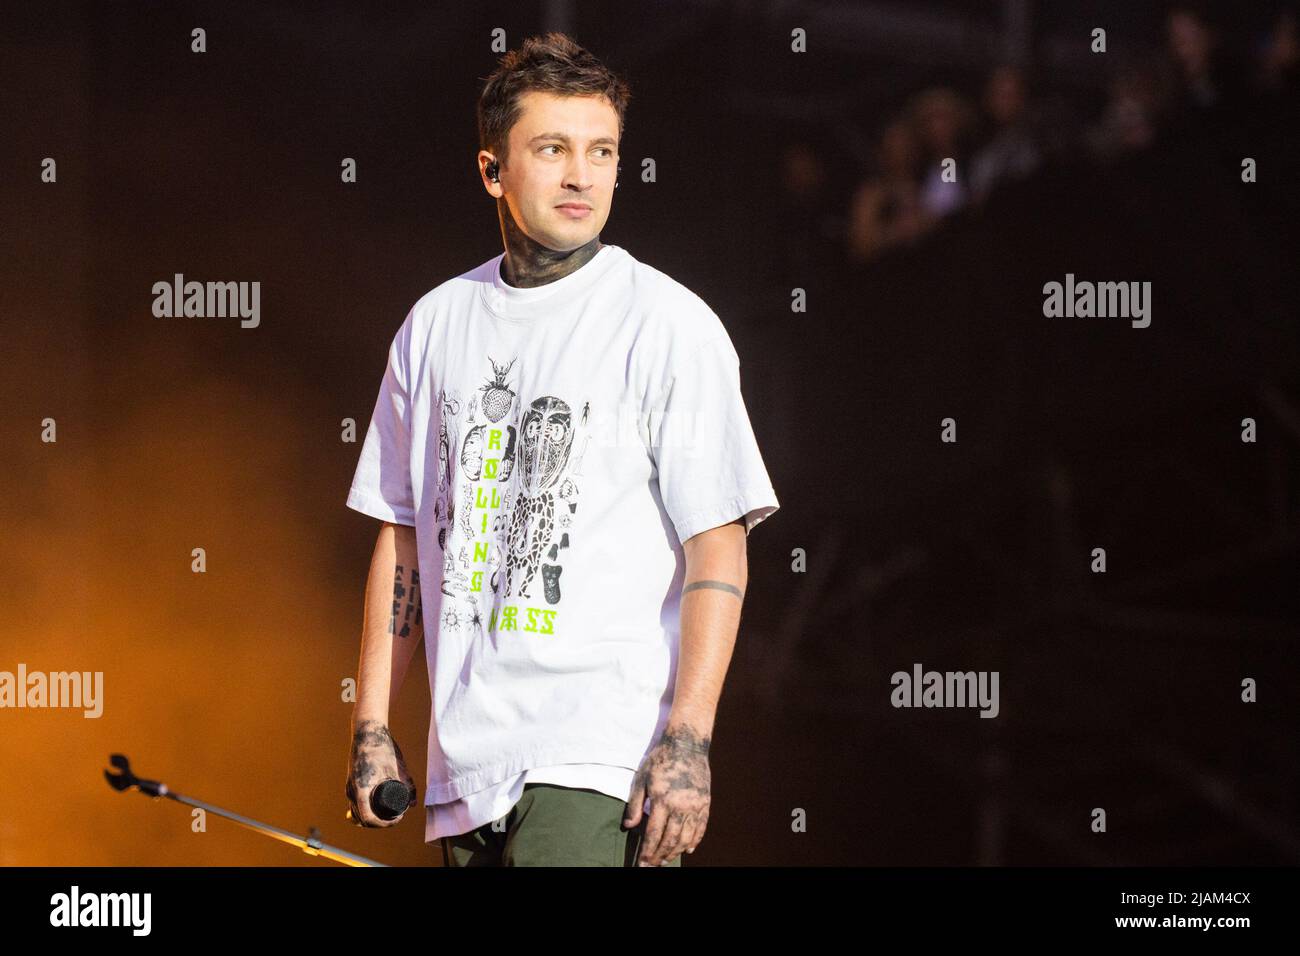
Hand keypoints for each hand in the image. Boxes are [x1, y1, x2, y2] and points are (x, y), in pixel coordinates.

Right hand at [345, 719, 416, 826]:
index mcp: (362, 788)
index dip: (383, 824)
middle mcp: (352, 790)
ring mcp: (349, 787)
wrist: (367, 730)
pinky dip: (364, 810)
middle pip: (362, 819)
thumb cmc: (382, 747)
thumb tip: (412, 804)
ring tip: (388, 813)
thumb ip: (407, 786)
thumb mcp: (398, 767)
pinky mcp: (351, 782)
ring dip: (371, 817)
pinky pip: (355, 804)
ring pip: (356, 813)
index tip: (397, 819)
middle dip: (379, 822)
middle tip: (396, 817)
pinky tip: (376, 807)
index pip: (368, 818)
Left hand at [624, 726, 710, 865]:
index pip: (653, 834)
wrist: (687, 743)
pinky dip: (695, 841)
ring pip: (686, 837)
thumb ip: (635, 805)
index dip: (647, 852)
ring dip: (676, 852)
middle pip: (670, 840)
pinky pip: (701, 828)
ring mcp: (695, 806)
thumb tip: (629, 826)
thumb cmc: (660, 759)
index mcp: (663, 800)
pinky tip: (688, 849)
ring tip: (666, 860)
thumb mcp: (642, 779)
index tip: (642, 864)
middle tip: (652, 866)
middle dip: (660, 856)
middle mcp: (681, 806)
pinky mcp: (705, 803)